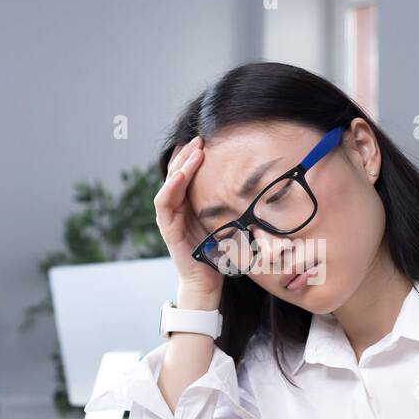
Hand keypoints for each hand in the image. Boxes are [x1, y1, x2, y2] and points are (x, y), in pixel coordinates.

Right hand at [155, 136, 223, 300]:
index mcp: (190, 204)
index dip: (194, 156)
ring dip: (180, 166)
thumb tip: (255, 184)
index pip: (188, 174)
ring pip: (169, 184)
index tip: (206, 141)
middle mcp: (178, 208)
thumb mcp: (228, 220)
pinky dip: (170, 187)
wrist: (208, 280)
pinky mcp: (167, 228)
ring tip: (193, 151)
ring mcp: (170, 217)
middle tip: (199, 138)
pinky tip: (181, 174)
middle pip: (177, 174)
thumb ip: (231, 203)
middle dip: (187, 154)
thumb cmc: (220, 252)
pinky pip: (163, 203)